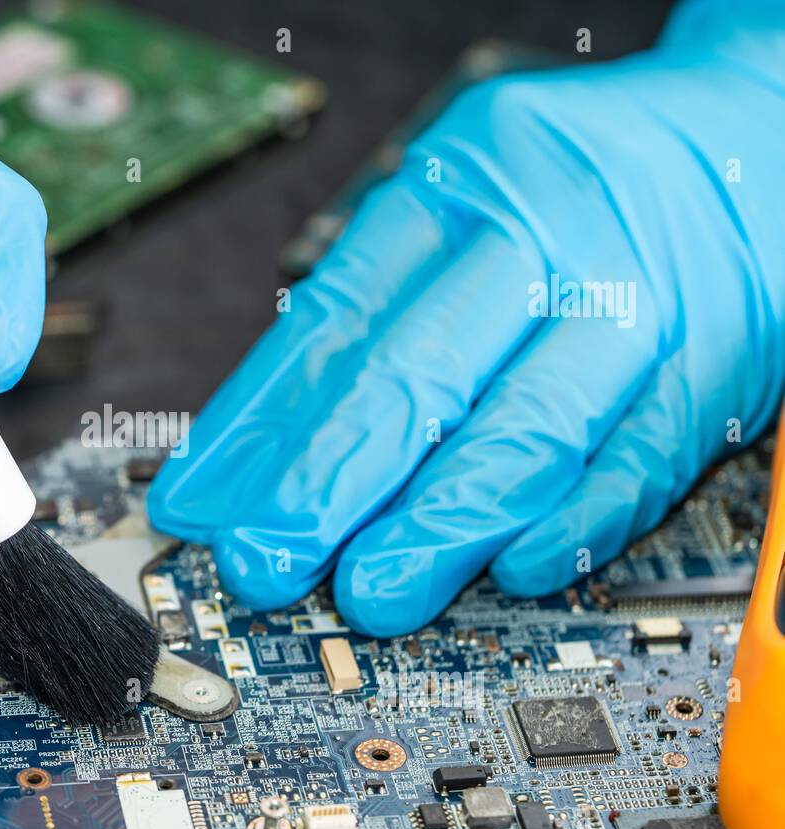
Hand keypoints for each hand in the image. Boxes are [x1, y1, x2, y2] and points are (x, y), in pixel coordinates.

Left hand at [149, 1, 784, 635]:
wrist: (750, 133)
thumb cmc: (575, 186)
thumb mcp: (452, 214)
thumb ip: (351, 329)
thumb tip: (236, 462)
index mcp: (459, 185)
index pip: (336, 320)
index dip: (260, 425)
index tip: (203, 505)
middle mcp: (547, 236)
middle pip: (418, 374)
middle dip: (327, 484)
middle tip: (265, 563)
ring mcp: (639, 302)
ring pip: (525, 428)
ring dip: (439, 524)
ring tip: (370, 592)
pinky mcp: (715, 365)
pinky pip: (641, 455)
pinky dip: (574, 519)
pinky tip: (514, 568)